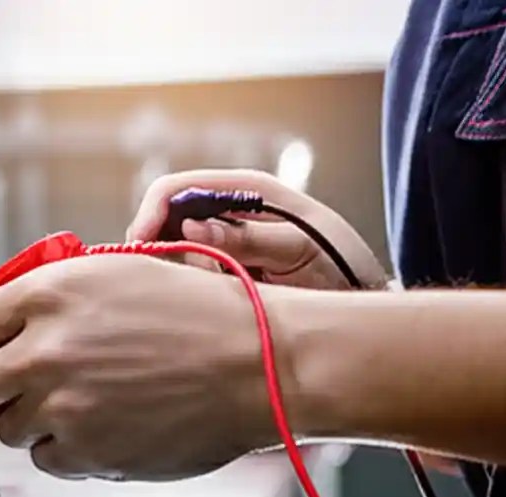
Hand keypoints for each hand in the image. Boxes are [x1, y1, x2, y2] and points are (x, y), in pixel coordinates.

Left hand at [0, 252, 299, 480]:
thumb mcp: (112, 273)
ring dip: (32, 418)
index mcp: (48, 294)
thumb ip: (42, 300)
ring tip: (86, 396)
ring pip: (8, 428)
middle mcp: (46, 349)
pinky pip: (47, 458)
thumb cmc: (199, 314)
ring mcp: (64, 405)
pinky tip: (106, 420)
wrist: (259, 362)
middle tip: (0, 390)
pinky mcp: (88, 451)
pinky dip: (67, 446)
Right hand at [127, 169, 388, 289]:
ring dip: (180, 273)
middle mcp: (231, 207)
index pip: (176, 188)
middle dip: (162, 250)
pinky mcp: (227, 264)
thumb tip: (190, 228)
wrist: (365, 295)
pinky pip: (192, 272)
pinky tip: (218, 299)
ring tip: (214, 293)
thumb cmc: (341, 267)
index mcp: (248, 189)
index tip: (140, 250)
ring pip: (175, 250)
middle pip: (167, 219)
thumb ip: (247, 238)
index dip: (150, 215)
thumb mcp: (297, 252)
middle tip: (179, 284)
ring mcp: (228, 236)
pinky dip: (193, 288)